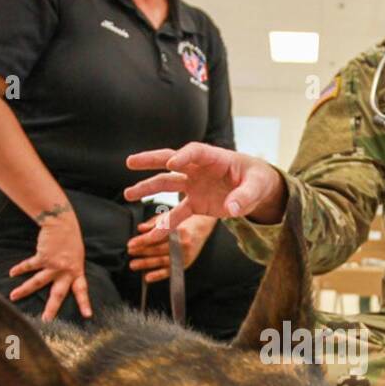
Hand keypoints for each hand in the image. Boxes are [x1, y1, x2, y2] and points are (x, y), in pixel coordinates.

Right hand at [8, 209, 91, 320]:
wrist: (62, 223)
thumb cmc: (71, 239)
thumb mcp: (77, 256)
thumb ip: (71, 269)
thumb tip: (66, 278)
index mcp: (76, 272)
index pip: (82, 290)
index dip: (84, 303)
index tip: (87, 316)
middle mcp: (65, 271)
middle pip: (57, 294)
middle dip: (51, 308)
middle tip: (45, 321)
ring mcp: (53, 265)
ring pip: (37, 282)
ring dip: (24, 290)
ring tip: (13, 297)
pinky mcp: (42, 257)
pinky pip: (29, 265)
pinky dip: (20, 268)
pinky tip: (12, 273)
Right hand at [124, 142, 286, 225]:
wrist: (257, 190)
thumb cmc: (257, 180)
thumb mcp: (257, 186)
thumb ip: (245, 197)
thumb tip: (232, 208)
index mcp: (214, 158)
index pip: (195, 152)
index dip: (184, 156)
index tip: (172, 164)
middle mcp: (199, 169)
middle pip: (171, 160)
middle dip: (150, 161)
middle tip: (130, 162)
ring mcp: (194, 185)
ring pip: (167, 184)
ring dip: (148, 189)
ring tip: (128, 194)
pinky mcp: (195, 203)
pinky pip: (178, 213)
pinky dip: (166, 224)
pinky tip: (152, 233)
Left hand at [127, 213, 217, 280]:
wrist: (202, 227)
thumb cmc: (183, 221)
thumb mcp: (169, 217)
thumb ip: (154, 223)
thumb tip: (140, 229)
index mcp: (178, 229)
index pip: (156, 236)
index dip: (142, 241)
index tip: (130, 244)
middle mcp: (183, 242)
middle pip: (158, 249)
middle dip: (142, 252)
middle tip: (130, 254)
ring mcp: (185, 254)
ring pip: (163, 261)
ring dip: (147, 264)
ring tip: (134, 264)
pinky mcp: (186, 263)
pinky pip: (171, 271)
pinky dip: (158, 275)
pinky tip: (148, 277)